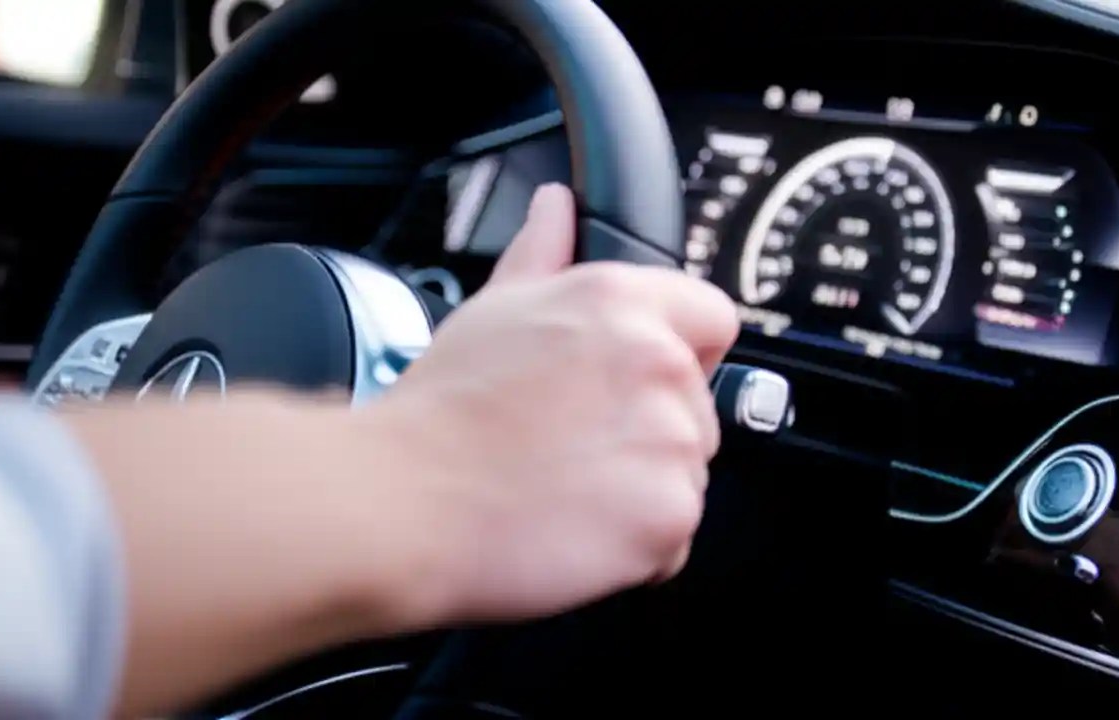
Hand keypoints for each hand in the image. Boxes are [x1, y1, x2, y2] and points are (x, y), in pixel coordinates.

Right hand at [367, 184, 738, 626]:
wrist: (406, 502)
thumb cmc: (442, 412)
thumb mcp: (492, 310)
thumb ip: (543, 252)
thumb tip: (558, 206)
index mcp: (621, 305)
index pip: (712, 316)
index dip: (680, 350)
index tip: (633, 384)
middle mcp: (659, 365)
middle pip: (696, 405)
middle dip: (650, 429)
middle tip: (572, 445)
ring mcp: (671, 444)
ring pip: (686, 473)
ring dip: (641, 491)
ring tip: (565, 490)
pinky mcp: (669, 515)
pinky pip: (675, 537)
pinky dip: (635, 547)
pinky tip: (574, 529)